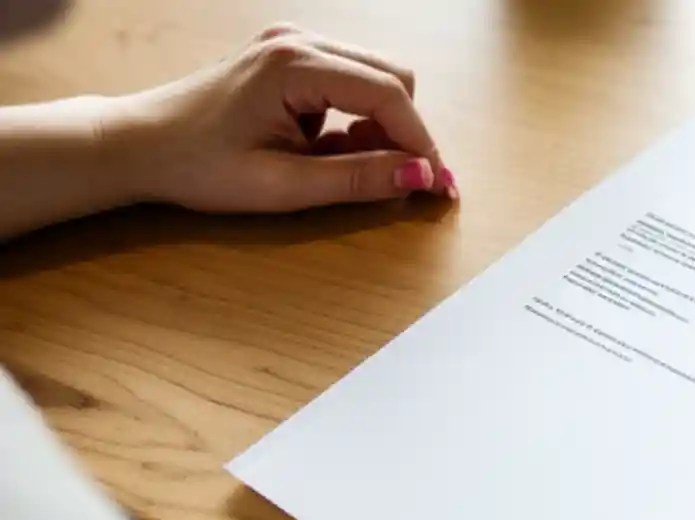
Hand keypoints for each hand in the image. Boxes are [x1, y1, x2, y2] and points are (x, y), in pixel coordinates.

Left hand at [101, 23, 455, 212]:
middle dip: (408, 132)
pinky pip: (352, 81)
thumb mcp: (282, 186)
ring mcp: (295, 43)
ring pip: (378, 78)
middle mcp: (300, 40)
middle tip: (405, 183)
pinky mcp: (292, 57)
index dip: (420, 142)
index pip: (389, 94)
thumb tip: (421, 177)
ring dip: (385, 126)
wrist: (140, 145)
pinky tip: (336, 149)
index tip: (436, 185)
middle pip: (393, 77)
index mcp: (294, 65)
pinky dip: (361, 118)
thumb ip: (358, 180)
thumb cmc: (198, 166)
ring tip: (361, 169)